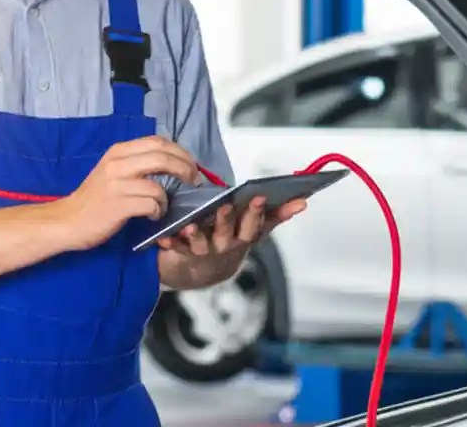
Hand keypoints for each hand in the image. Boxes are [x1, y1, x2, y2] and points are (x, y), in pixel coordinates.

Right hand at [53, 136, 198, 250]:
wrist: (68, 220)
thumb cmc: (94, 199)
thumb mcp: (112, 171)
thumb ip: (136, 163)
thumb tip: (171, 163)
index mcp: (118, 151)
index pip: (157, 141)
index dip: (180, 152)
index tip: (190, 164)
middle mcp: (117, 163)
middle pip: (163, 156)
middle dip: (185, 168)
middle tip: (193, 181)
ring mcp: (117, 184)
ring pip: (158, 184)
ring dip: (168, 197)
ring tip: (164, 205)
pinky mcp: (118, 205)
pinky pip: (150, 204)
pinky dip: (158, 210)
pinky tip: (152, 215)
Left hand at [156, 195, 307, 288]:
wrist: (202, 270)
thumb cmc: (231, 240)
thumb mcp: (255, 229)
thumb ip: (277, 215)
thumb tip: (303, 201)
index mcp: (244, 236)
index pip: (254, 224)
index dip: (256, 212)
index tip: (259, 197)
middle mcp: (226, 245)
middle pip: (228, 232)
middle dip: (227, 220)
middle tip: (225, 206)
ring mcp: (204, 251)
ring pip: (201, 244)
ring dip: (196, 235)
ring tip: (189, 226)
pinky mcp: (184, 253)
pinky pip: (176, 249)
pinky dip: (169, 243)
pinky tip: (163, 237)